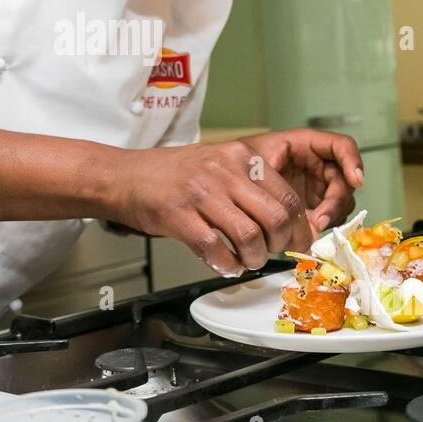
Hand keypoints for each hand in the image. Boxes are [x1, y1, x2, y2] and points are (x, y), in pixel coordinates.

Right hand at [107, 131, 359, 275]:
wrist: (124, 176)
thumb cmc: (172, 175)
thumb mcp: (218, 164)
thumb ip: (250, 185)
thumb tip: (286, 220)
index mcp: (239, 156)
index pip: (287, 197)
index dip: (298, 228)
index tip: (298, 242)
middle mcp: (224, 171)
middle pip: (275, 217)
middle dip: (280, 245)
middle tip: (271, 254)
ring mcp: (201, 193)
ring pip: (249, 236)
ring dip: (253, 259)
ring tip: (246, 261)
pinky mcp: (179, 215)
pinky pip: (215, 249)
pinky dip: (226, 265)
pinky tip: (225, 264)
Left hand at [241, 128, 363, 235]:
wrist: (219, 180)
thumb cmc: (233, 163)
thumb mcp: (254, 162)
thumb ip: (278, 181)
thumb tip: (300, 206)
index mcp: (305, 144)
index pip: (341, 146)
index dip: (352, 161)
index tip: (355, 180)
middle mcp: (316, 164)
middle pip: (345, 180)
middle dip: (336, 201)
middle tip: (321, 219)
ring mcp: (316, 186)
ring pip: (340, 201)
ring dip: (330, 216)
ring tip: (310, 226)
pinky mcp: (311, 206)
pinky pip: (327, 216)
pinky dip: (320, 225)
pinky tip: (306, 231)